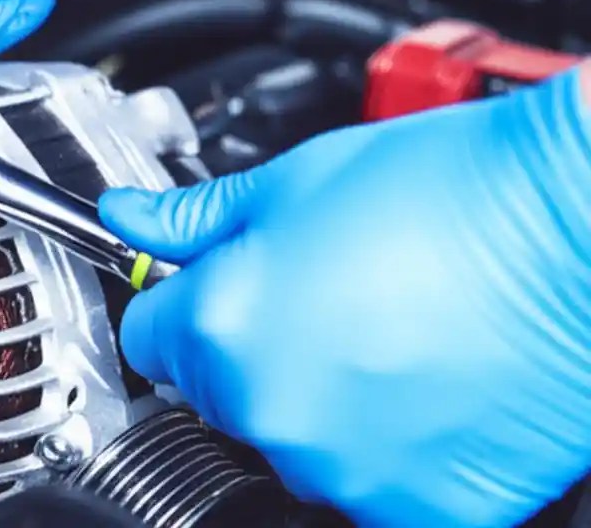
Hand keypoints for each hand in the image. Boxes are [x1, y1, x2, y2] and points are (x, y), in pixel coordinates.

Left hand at [99, 67, 590, 526]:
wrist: (576, 228)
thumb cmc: (449, 192)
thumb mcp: (292, 182)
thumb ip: (196, 220)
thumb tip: (131, 217)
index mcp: (220, 327)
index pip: (151, 338)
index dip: (185, 307)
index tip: (219, 291)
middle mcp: (269, 411)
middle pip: (221, 395)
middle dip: (256, 352)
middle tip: (331, 299)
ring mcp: (344, 470)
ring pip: (297, 443)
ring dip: (326, 404)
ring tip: (392, 335)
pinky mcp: (422, 512)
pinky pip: (374, 486)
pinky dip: (395, 450)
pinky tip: (431, 385)